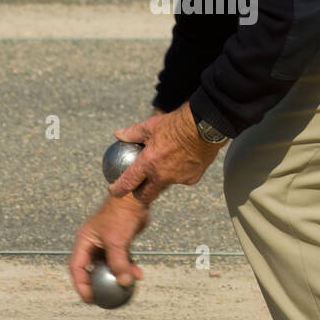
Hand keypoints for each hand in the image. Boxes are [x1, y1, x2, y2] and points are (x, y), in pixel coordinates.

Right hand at [68, 192, 150, 303]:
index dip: (81, 285)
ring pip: (108, 265)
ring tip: (126, 289)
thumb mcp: (118, 241)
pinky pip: (121, 259)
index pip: (77, 268)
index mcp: (84, 241)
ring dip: (117, 276)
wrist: (135, 198)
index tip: (89, 299)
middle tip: (105, 299)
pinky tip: (139, 275)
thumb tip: (125, 284)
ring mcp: (105, 243)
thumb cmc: (121, 216)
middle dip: (98, 285)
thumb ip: (119, 263)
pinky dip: (128, 267)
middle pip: (91, 269)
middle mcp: (92, 243)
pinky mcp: (119, 242)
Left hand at [107, 102, 225, 205]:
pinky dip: (179, 172)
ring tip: (163, 167)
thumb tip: (118, 135)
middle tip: (138, 186)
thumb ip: (132, 133)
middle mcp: (162, 175)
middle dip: (140, 194)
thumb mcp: (150, 125)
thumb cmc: (175, 124)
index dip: (118, 189)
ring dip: (161, 179)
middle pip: (146, 194)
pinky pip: (182, 179)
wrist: (204, 127)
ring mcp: (178, 179)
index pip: (128, 182)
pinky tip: (181, 162)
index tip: (114, 190)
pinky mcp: (192, 179)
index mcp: (148, 163)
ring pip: (165, 184)